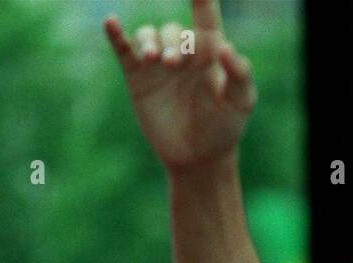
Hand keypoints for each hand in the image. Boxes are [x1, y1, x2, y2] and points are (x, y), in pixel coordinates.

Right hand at [104, 0, 254, 172]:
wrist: (199, 157)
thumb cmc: (224, 127)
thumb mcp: (241, 102)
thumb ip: (240, 74)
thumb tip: (227, 47)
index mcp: (210, 51)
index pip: (206, 15)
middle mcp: (183, 53)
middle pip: (173, 30)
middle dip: (173, 42)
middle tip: (173, 63)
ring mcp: (158, 64)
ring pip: (148, 35)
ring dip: (149, 41)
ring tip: (154, 58)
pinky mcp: (138, 78)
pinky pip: (124, 50)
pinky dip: (116, 35)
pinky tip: (111, 23)